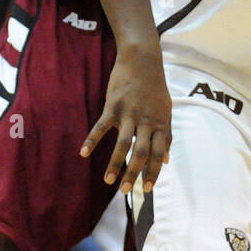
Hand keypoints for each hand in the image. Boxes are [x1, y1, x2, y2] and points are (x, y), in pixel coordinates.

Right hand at [80, 44, 171, 195]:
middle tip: (125, 191)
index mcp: (160, 122)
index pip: (158, 153)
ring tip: (108, 181)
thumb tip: (166, 159)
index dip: (154, 172)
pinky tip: (84, 154)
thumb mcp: (165, 109)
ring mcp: (129, 113)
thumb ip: (166, 135)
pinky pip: (102, 126)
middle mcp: (146, 120)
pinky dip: (92, 140)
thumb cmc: (154, 87)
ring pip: (122, 144)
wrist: (142, 59)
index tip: (147, 189)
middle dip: (133, 173)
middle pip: (141, 152)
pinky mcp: (113, 105)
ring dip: (114, 164)